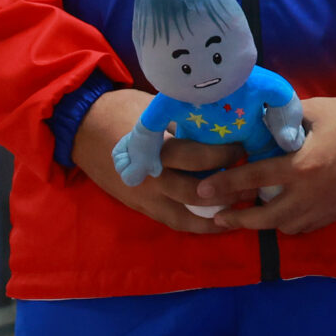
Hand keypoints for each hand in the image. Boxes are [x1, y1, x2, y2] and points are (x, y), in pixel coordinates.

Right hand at [71, 88, 239, 234]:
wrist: (83, 128)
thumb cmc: (124, 111)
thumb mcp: (155, 110)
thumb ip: (184, 123)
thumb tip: (225, 123)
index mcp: (154, 147)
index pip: (195, 156)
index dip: (224, 155)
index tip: (245, 148)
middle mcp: (149, 176)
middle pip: (195, 188)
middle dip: (227, 186)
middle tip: (251, 179)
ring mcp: (144, 194)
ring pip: (186, 213)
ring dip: (216, 211)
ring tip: (242, 204)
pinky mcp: (140, 206)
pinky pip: (173, 221)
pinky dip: (198, 224)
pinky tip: (220, 222)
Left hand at [202, 97, 335, 234]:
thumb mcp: (315, 110)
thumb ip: (284, 119)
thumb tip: (260, 120)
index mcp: (299, 166)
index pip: (251, 179)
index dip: (222, 186)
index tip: (200, 191)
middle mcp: (307, 194)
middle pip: (262, 218)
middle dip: (236, 219)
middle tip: (218, 216)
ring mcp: (323, 207)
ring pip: (283, 227)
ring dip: (264, 222)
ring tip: (252, 213)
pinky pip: (305, 227)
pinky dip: (290, 223)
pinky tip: (285, 213)